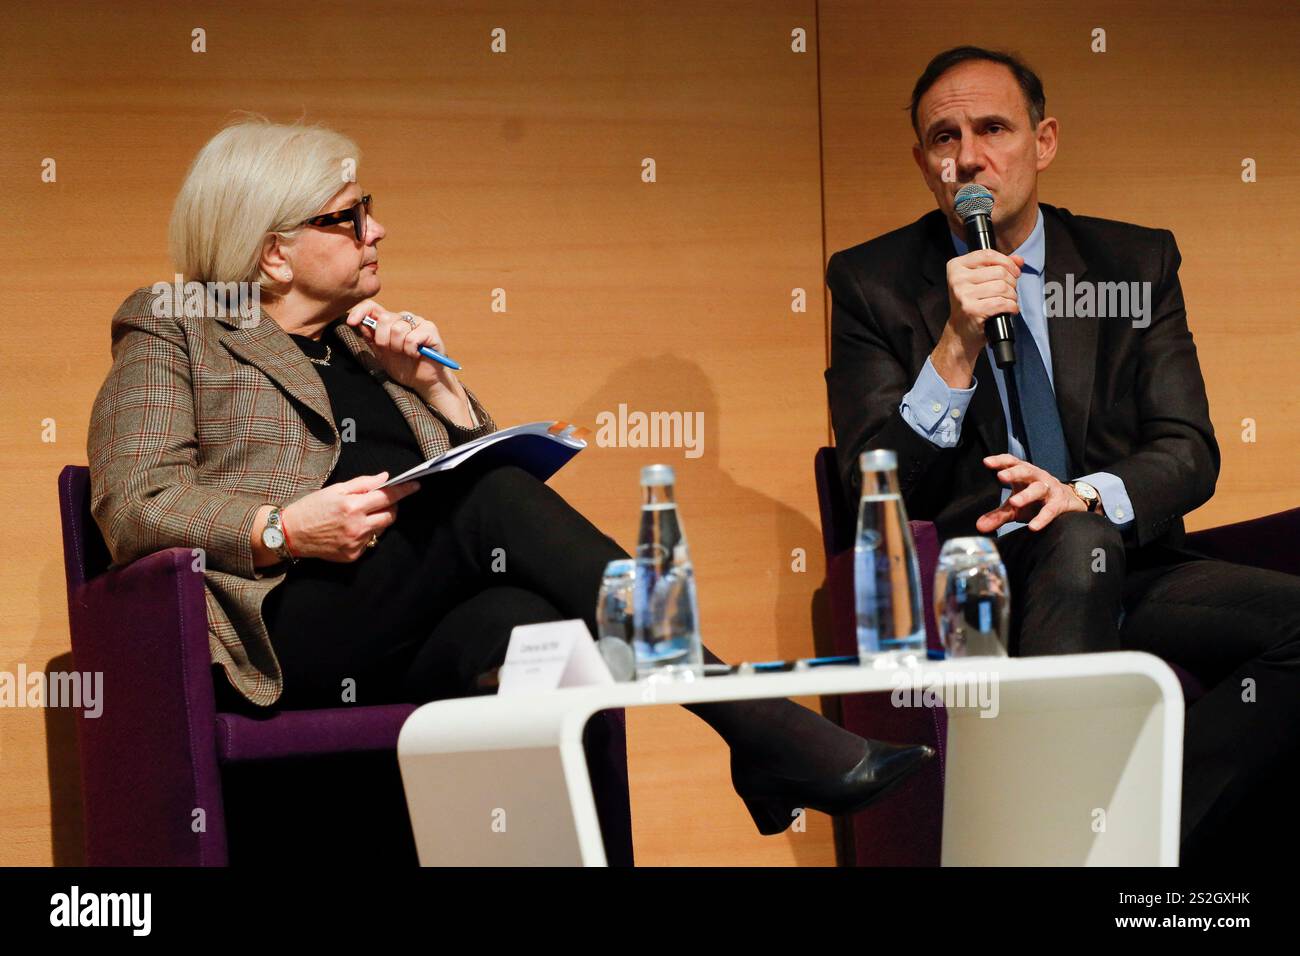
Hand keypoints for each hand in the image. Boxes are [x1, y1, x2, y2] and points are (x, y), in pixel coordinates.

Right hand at [281, 471, 420, 561]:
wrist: (291, 534)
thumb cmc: (311, 508)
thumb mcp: (335, 489)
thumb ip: (363, 484)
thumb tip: (385, 478)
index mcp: (352, 506)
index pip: (387, 497)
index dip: (403, 490)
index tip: (415, 485)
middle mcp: (357, 526)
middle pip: (389, 516)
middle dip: (390, 507)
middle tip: (380, 502)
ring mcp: (356, 543)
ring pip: (380, 529)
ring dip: (377, 520)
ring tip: (359, 516)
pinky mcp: (352, 555)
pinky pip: (369, 542)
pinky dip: (365, 534)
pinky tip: (349, 530)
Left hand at [345, 299, 459, 401]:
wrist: (423, 382)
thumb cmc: (404, 367)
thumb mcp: (381, 353)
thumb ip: (371, 337)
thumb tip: (358, 322)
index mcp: (390, 322)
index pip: (372, 307)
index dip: (360, 311)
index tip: (351, 322)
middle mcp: (404, 318)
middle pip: (385, 318)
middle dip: (384, 340)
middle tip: (393, 351)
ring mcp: (418, 322)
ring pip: (398, 329)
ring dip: (399, 347)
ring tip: (407, 354)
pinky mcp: (430, 330)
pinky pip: (412, 338)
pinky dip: (411, 350)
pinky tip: (416, 354)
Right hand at [932, 250, 1025, 386]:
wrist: (960, 332)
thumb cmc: (971, 305)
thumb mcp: (980, 281)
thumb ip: (998, 266)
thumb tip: (1019, 259)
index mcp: (956, 267)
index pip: (987, 254)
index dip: (1007, 262)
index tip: (1014, 271)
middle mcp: (957, 279)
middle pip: (999, 271)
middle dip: (1011, 282)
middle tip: (1009, 292)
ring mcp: (963, 295)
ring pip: (1003, 287)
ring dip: (1012, 296)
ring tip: (1008, 302)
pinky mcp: (972, 310)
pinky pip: (1002, 303)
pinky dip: (1011, 307)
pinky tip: (1008, 310)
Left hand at [976, 454, 1086, 532]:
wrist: (1069, 502)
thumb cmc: (1036, 502)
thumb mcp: (1015, 508)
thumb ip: (998, 515)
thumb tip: (979, 526)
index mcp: (1024, 474)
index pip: (1012, 462)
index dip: (1000, 460)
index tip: (986, 462)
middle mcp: (1037, 478)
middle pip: (1026, 471)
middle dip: (1014, 473)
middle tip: (1001, 476)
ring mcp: (1049, 489)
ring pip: (1038, 488)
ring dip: (1026, 495)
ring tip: (1014, 502)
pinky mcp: (1059, 503)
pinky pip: (1050, 510)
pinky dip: (1042, 518)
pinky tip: (1033, 526)